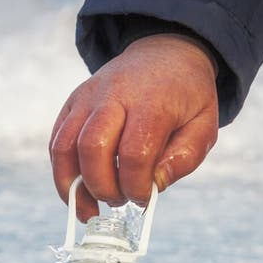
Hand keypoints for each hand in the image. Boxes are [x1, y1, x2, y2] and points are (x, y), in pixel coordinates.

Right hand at [49, 33, 218, 221]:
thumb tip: (154, 185)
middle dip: (103, 187)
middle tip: (119, 200)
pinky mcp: (73, 104)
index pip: (134, 154)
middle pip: (93, 148)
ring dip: (73, 188)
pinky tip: (78, 193)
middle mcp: (114, 95)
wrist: (165, 51)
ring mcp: (88, 97)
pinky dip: (62, 174)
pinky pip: (57, 143)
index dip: (136, 186)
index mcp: (151, 101)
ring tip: (89, 210)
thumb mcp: (205, 125)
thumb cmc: (186, 96)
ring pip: (66, 147)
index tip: (144, 197)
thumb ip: (185, 158)